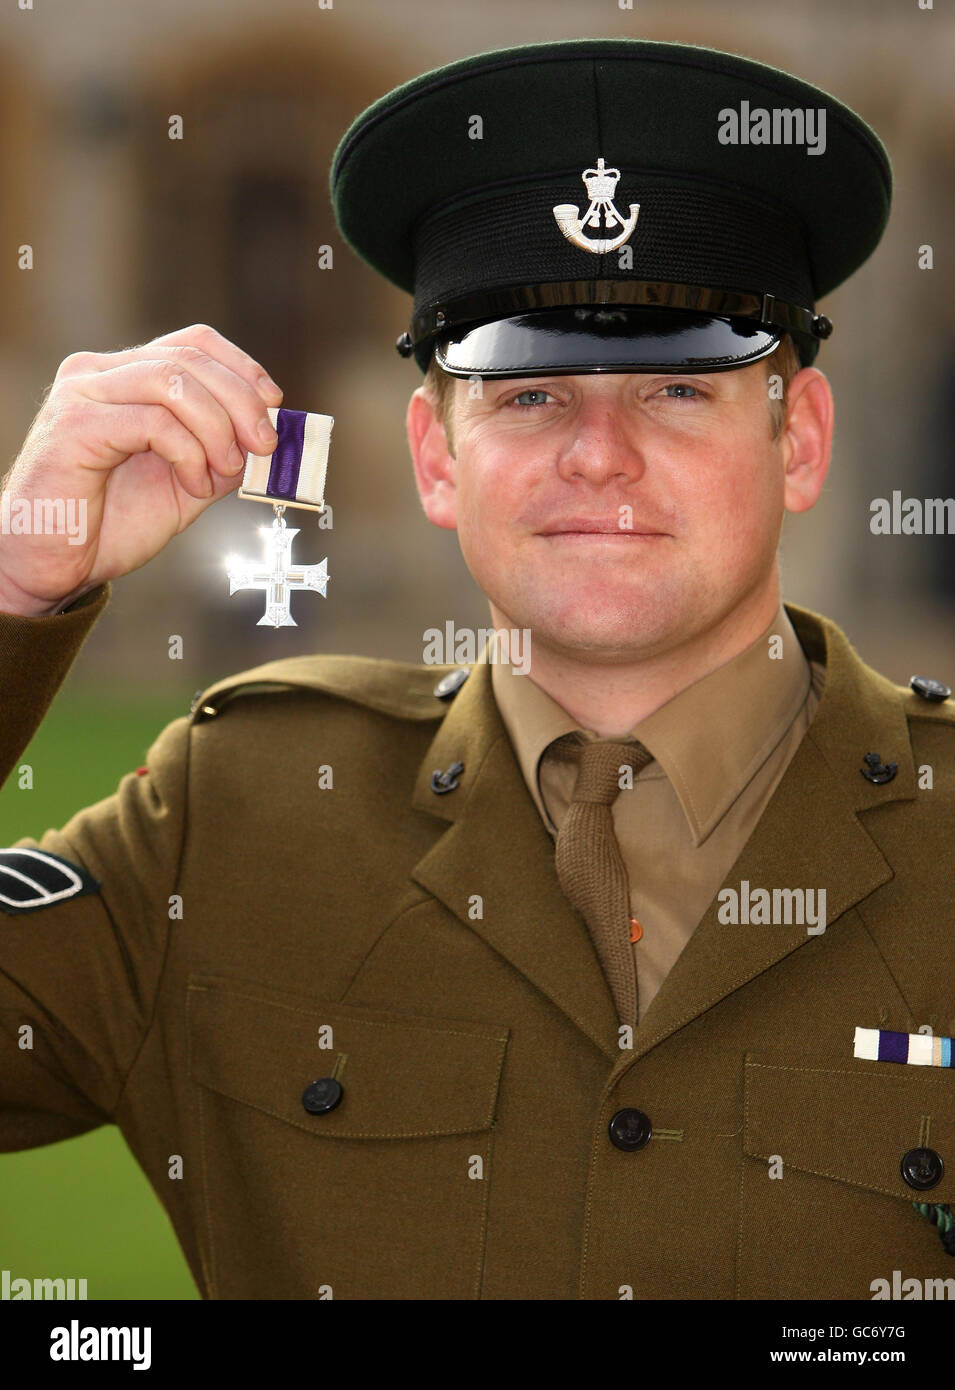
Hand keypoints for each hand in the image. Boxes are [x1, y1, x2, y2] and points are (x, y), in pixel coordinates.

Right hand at [0, 323, 282, 615]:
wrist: (52, 566)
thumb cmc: (109, 525)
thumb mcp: (186, 485)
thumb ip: (222, 455)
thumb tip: (268, 435)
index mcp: (125, 377)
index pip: (193, 343)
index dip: (242, 368)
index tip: (274, 405)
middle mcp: (99, 373)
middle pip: (189, 358)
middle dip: (242, 402)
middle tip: (264, 446)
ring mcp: (83, 394)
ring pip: (174, 383)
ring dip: (217, 430)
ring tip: (224, 472)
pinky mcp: (75, 424)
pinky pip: (154, 422)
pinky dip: (190, 455)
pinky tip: (193, 485)